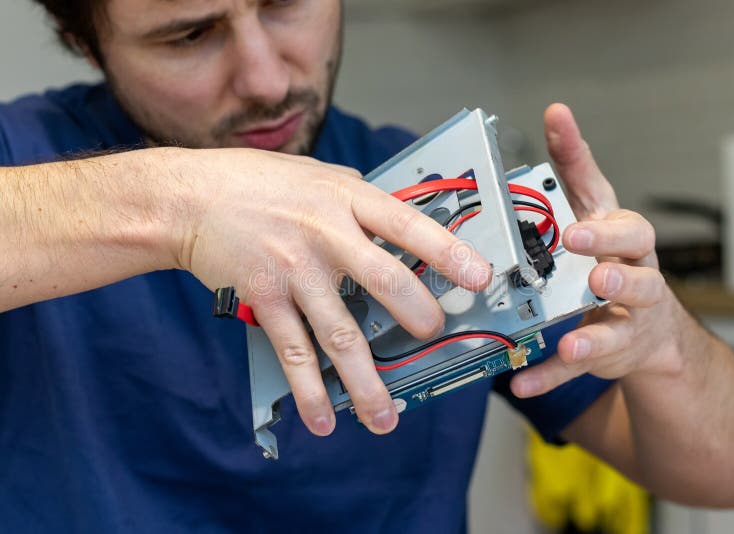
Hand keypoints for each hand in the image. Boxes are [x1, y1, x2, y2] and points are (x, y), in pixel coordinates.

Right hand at [167, 148, 491, 435]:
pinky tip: (323, 416)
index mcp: (346, 199)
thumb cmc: (257, 182)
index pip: (408, 225)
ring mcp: (295, 269)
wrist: (190, 197)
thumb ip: (359, 201)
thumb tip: (400, 224)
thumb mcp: (319, 175)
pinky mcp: (265, 298)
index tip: (480, 277)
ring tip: (385, 417)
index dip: (447, 252)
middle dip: (419, 317)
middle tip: (435, 337)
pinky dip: (310, 389)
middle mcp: (325, 234)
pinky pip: (294, 351)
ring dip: (366, 381)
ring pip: (340, 332)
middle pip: (385, 281)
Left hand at [511, 104, 680, 397]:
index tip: (554, 118)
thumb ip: (561, 194)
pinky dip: (554, 372)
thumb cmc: (606, 271)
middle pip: (637, 241)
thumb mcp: (586, 231)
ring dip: (609, 304)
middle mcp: (633, 262)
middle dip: (608, 238)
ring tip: (582, 314)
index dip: (578, 152)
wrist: (647, 336)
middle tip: (579, 238)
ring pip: (634, 299)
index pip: (600, 182)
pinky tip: (521, 382)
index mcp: (614, 228)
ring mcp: (632, 307)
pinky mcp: (616, 347)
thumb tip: (523, 149)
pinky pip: (586, 361)